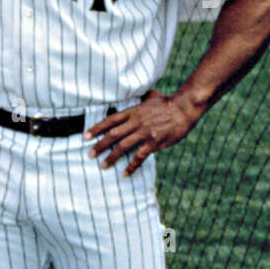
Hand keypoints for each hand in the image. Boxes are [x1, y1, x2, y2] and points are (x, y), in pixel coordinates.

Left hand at [84, 90, 202, 175]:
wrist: (184, 109)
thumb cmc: (168, 102)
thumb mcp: (150, 96)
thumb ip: (140, 98)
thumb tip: (138, 95)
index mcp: (132, 112)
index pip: (109, 121)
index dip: (96, 129)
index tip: (85, 137)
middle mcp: (135, 123)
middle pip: (112, 135)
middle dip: (99, 146)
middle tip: (90, 154)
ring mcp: (144, 133)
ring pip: (122, 147)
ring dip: (111, 158)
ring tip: (102, 166)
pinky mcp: (154, 143)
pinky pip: (139, 157)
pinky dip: (132, 166)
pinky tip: (125, 173)